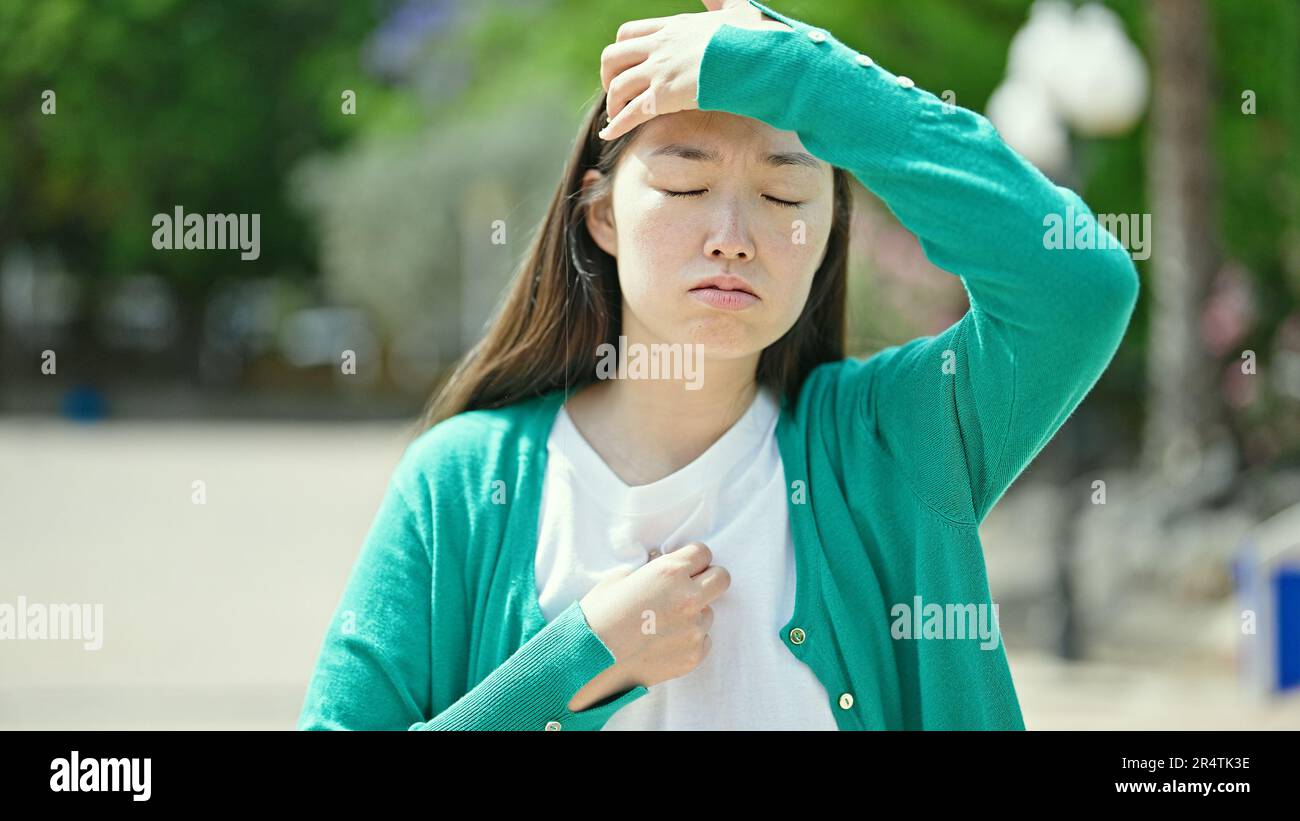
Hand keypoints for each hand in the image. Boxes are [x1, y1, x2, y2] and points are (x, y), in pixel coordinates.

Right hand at [568, 542, 729, 710]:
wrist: (588, 660)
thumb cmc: (598, 616)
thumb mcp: (619, 578)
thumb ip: (650, 571)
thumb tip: (662, 569)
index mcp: (669, 572)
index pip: (703, 552)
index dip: (692, 559)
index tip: (685, 567)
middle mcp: (688, 598)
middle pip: (722, 578)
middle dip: (708, 579)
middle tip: (689, 588)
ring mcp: (694, 629)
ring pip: (709, 612)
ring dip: (694, 613)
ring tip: (663, 623)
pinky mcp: (694, 655)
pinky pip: (703, 639)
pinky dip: (689, 639)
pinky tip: (664, 641)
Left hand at [598, 0, 791, 140]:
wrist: (758, 56)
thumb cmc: (754, 36)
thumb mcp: (736, 9)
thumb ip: (720, 0)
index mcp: (674, 26)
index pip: (630, 33)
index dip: (622, 51)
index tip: (626, 65)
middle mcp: (661, 46)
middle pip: (613, 56)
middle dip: (609, 75)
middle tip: (616, 91)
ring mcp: (660, 70)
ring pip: (618, 85)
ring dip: (612, 103)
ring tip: (615, 116)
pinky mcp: (664, 96)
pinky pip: (630, 112)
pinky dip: (617, 125)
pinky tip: (609, 134)